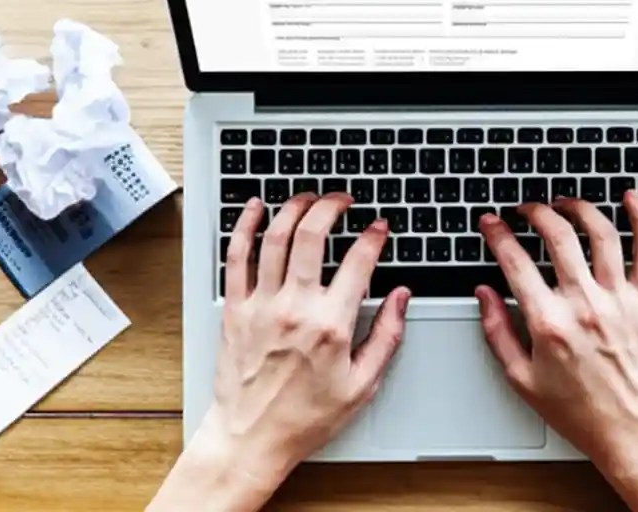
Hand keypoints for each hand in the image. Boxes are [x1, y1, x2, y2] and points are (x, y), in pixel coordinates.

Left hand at [150, 192, 409, 511]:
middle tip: (342, 199)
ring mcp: (261, 305)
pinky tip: (256, 209)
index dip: (373, 236)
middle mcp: (295, 308)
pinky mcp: (235, 309)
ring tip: (308, 198)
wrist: (251, 439)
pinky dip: (245, 226)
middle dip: (332, 205)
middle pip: (312, 234)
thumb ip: (387, 336)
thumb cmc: (305, 418)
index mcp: (331, 326)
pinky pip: (235, 256)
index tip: (378, 227)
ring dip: (293, 207)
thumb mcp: (362, 384)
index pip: (359, 261)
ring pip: (275, 237)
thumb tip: (402, 298)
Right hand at [476, 191, 637, 511]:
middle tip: (525, 208)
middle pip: (557, 236)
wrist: (632, 429)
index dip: (497, 234)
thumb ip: (497, 331)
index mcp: (549, 323)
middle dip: (535, 211)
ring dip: (578, 208)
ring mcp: (619, 300)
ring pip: (600, 233)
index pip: (515, 261)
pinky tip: (632, 198)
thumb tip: (483, 294)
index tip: (490, 223)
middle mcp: (585, 304)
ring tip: (564, 202)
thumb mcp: (521, 378)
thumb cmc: (580, 411)